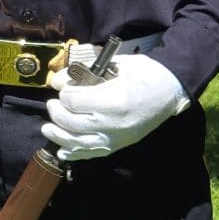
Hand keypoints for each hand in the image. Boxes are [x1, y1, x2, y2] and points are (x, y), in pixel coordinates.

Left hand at [41, 53, 188, 162]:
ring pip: (78, 142)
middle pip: (71, 122)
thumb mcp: (116, 65)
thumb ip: (85, 73)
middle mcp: (113, 124)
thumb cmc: (144, 73)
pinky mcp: (118, 146)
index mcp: (113, 101)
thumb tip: (58, 80)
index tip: (63, 87)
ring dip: (58, 135)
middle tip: (53, 103)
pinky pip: (92, 154)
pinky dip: (75, 153)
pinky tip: (62, 150)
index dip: (64, 93)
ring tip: (48, 127)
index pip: (74, 101)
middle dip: (57, 112)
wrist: (170, 91)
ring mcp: (116, 138)